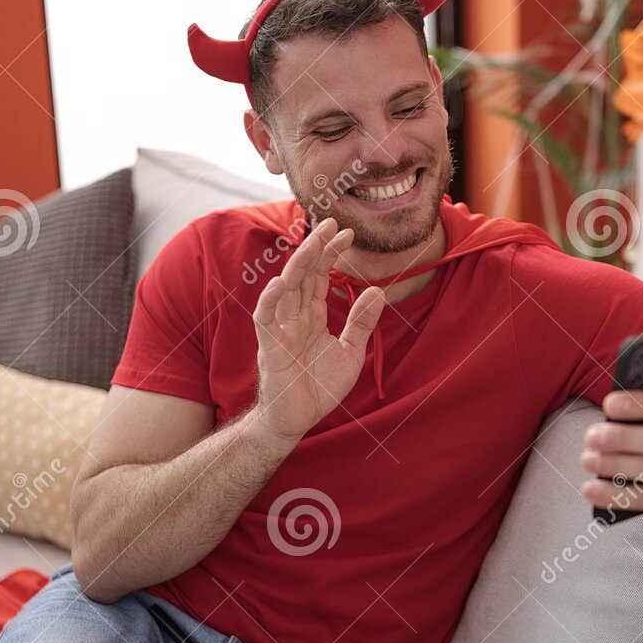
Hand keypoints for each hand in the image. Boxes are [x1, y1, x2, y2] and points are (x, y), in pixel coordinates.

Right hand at [251, 218, 385, 440]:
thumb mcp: (350, 352)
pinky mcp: (269, 346)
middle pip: (303, 274)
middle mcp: (294, 316)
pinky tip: (280, 282)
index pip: (320, 276)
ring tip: (313, 241)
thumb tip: (377, 289)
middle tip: (331, 222)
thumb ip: (361, 322)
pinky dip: (270, 300)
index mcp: (312, 316)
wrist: (296, 420)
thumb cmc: (319, 388)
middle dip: (316, 247)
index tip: (347, 233)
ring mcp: (280, 329)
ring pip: (286, 288)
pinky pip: (265, 318)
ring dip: (298, 263)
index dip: (330, 253)